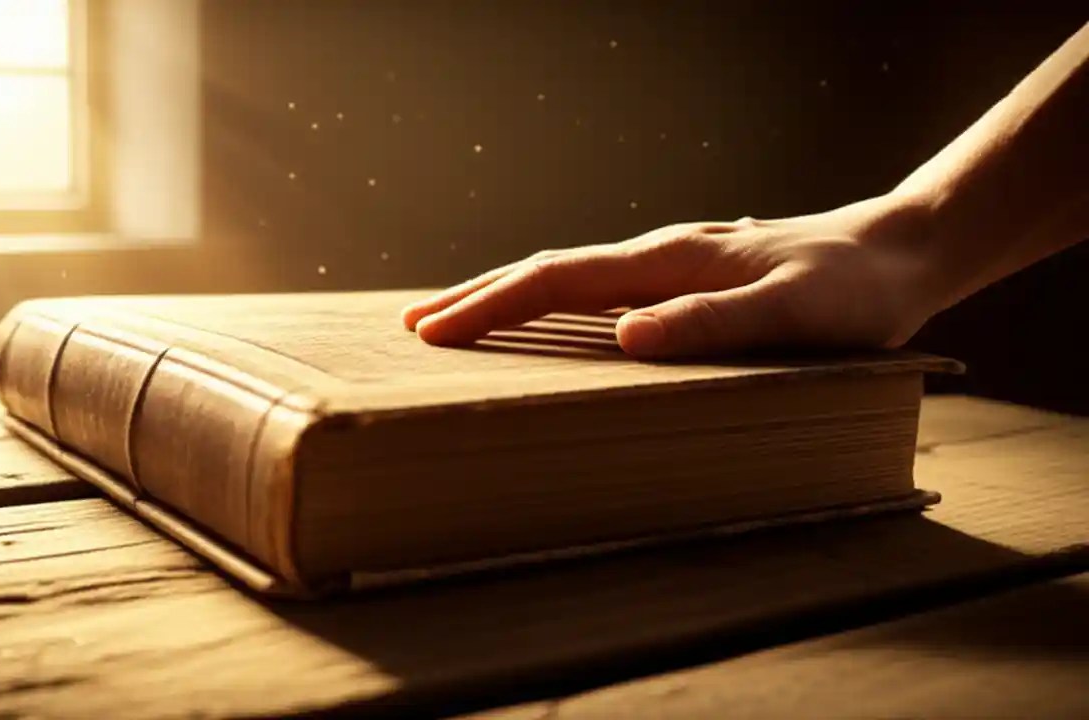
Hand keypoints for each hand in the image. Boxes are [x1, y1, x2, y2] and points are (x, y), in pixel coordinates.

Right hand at [401, 194, 948, 358]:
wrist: (899, 251)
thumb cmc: (852, 288)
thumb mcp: (793, 312)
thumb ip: (713, 322)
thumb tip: (625, 337)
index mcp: (668, 259)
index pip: (557, 278)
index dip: (491, 305)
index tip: (436, 332)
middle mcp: (658, 255)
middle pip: (545, 269)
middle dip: (477, 296)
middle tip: (415, 327)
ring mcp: (669, 264)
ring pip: (567, 276)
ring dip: (506, 297)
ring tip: (458, 321)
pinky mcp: (685, 280)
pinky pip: (597, 289)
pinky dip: (551, 304)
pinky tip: (547, 322)